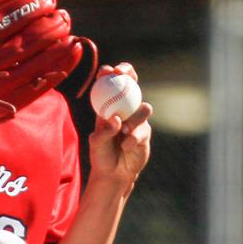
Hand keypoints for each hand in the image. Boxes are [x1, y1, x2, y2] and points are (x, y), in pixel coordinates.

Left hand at [88, 65, 150, 189]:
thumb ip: (104, 131)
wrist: (114, 173)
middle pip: (131, 83)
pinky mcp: (145, 132)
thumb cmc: (101, 155)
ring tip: (123, 132)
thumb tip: (115, 118)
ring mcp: (136, 119)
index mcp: (108, 106)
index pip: (110, 83)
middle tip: (123, 75)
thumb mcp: (97, 144)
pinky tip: (126, 146)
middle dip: (128, 73)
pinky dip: (133, 138)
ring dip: (133, 119)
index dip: (111, 73)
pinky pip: (143, 129)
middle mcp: (124, 109)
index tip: (109, 70)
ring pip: (142, 108)